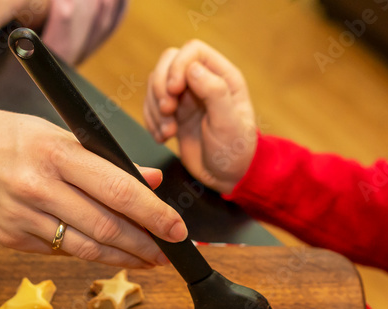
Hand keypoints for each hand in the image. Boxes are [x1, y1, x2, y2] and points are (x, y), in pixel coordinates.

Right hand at [0, 108, 186, 267]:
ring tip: (145, 260)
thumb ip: (103, 159)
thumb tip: (150, 180)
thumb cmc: (0, 135)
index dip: (154, 214)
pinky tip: (104, 253)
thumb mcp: (53, 133)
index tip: (178, 230)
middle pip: (106, 227)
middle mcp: (39, 186)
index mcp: (55, 152)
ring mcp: (21, 216)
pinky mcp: (9, 237)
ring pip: (85, 247)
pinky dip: (85, 252)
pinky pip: (57, 250)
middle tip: (167, 254)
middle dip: (144, 245)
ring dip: (121, 258)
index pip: (118, 189)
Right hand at [143, 40, 257, 193]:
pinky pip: (151, 107)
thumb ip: (214, 92)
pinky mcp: (174, 114)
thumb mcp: (229, 124)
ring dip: (155, 109)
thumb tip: (192, 68)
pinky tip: (162, 138)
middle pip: (168, 63)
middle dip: (161, 87)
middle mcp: (203, 82)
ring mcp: (186, 98)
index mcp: (223, 77)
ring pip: (156, 85)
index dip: (177, 65)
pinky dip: (151, 121)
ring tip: (168, 133)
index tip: (174, 90)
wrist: (227, 178)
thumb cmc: (235, 152)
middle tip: (168, 112)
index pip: (192, 51)